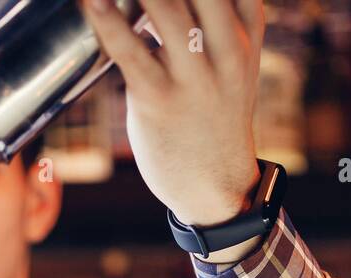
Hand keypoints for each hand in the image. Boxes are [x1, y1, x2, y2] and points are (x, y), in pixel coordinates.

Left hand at [82, 0, 264, 227]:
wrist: (217, 187)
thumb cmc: (214, 116)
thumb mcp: (233, 60)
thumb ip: (217, 16)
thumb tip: (159, 1)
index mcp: (243, 28)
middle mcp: (225, 46)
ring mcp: (194, 76)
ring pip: (167, 6)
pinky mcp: (159, 101)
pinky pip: (129, 51)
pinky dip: (107, 18)